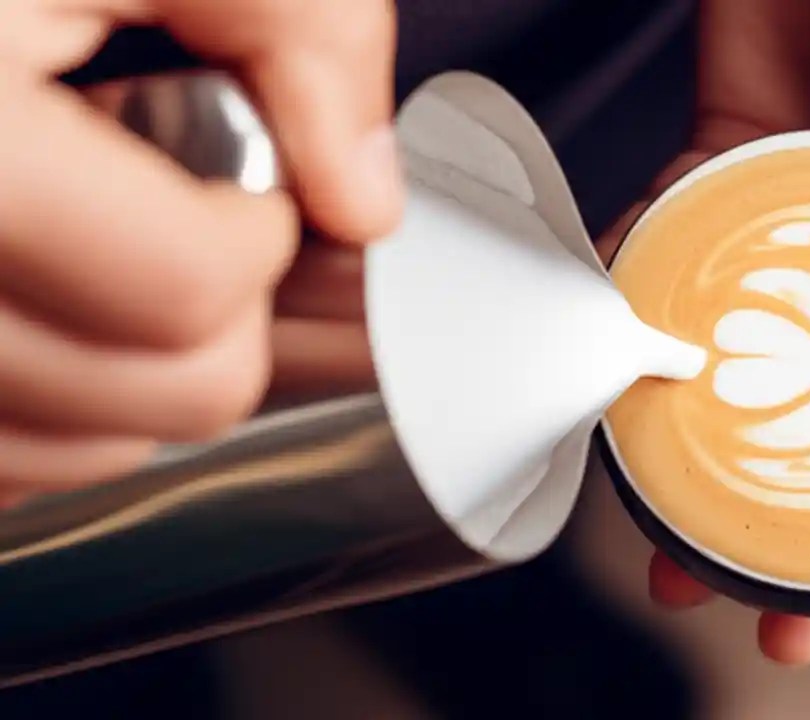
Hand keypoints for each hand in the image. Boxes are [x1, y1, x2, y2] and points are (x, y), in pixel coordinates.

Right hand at [0, 0, 401, 506]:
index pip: (192, 292)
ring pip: (83, 451)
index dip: (261, 233)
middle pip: (163, 396)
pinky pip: (4, 462)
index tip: (249, 181)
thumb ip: (291, 21)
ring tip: (96, 235)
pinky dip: (58, 400)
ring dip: (142, 363)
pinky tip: (44, 289)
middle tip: (183, 210)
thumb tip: (362, 196)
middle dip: (222, 308)